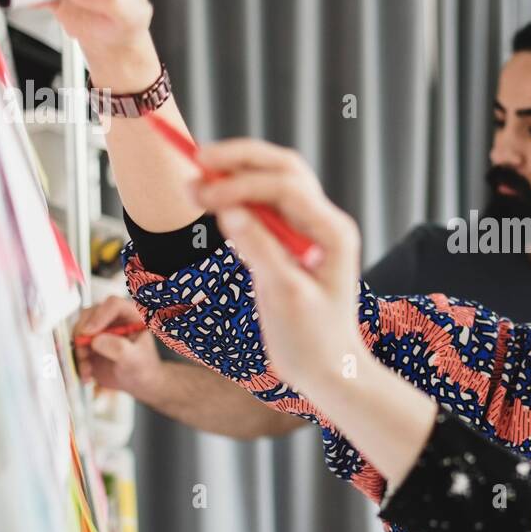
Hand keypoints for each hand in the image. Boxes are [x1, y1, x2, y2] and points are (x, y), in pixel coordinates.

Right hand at [73, 295, 162, 398]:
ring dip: (79, 350)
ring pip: (79, 330)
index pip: (114, 304)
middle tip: (84, 352)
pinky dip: (76, 359)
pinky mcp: (88, 342)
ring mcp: (100, 329)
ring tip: (88, 369)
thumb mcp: (135, 360)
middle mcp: (114, 318)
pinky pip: (75, 346)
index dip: (99, 316)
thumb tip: (96, 341)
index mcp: (131, 315)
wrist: (136, 383)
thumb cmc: (143, 368)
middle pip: (90, 314)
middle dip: (83, 334)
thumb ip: (119, 348)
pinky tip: (87, 373)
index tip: (89, 332)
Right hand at [191, 139, 368, 399]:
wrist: (330, 372)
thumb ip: (257, 248)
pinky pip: (267, 208)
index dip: (241, 183)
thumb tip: (226, 209)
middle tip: (197, 159)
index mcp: (333, 232)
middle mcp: (325, 223)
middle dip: (241, 161)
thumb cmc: (314, 342)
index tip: (202, 193)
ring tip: (198, 179)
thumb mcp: (283, 295)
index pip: (285, 187)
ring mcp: (311, 231)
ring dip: (237, 175)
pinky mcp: (294, 244)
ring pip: (275, 183)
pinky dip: (240, 199)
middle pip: (284, 169)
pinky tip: (214, 201)